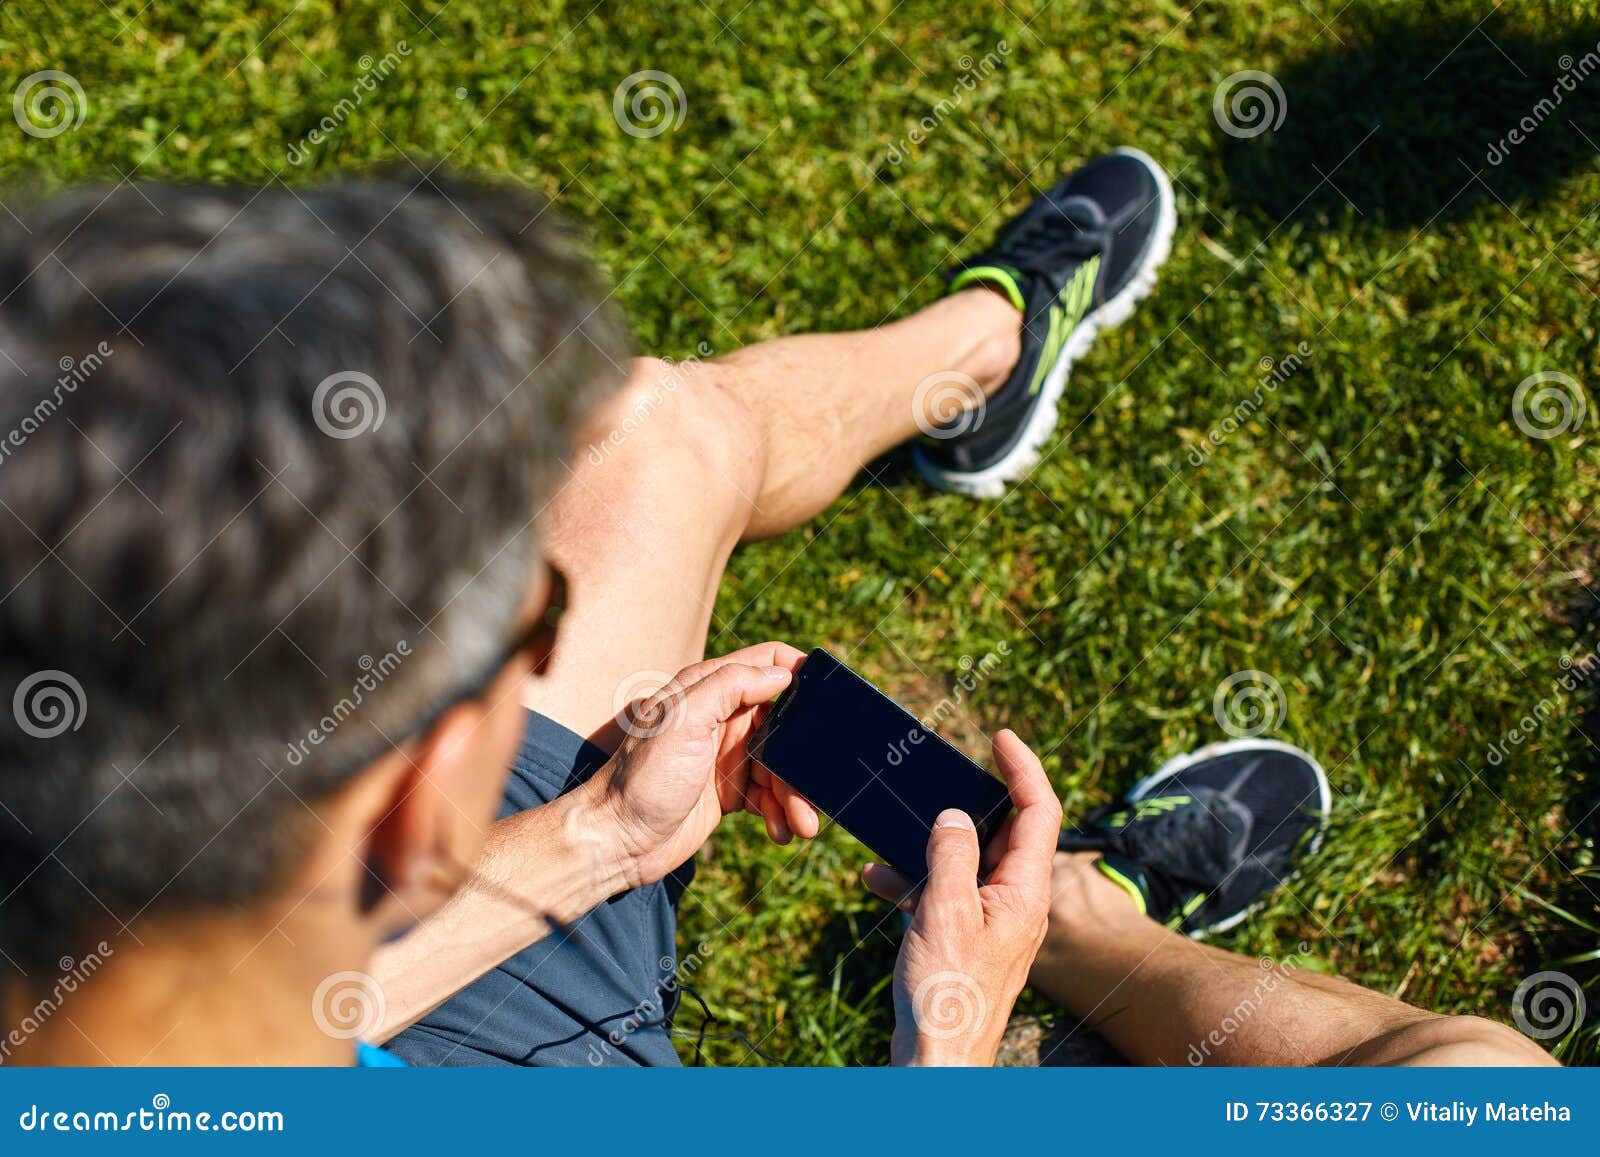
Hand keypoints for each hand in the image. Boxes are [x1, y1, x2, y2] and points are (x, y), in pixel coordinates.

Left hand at [576, 642, 819, 890]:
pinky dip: (780, 812)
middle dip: (803, 754)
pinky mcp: (729, 792)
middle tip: (816, 782)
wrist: (616, 842)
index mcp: (707, 690)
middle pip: (784, 722)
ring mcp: (726, 756)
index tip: (830, 690)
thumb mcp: (684, 720)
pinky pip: (770, 795)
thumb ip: (730, 686)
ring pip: (781, 765)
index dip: (799, 670)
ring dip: (796, 793)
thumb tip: (782, 673)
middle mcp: (720, 718)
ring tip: (802, 823)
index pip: (764, 663)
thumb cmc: (642, 778)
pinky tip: (779, 831)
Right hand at [863, 729, 1061, 1065]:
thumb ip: (951, 854)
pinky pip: (946, 894)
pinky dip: (915, 882)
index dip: (1025, 768)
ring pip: (968, 862)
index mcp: (1026, 890)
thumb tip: (952, 815)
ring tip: (894, 837)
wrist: (937, 1058)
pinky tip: (878, 881)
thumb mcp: (946, 910)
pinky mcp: (967, 939)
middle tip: (940, 779)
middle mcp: (1017, 901)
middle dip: (969, 804)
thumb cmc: (948, 991)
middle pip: (1005, 832)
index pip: (1040, 812)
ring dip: (931, 847)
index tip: (1002, 737)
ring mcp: (993, 921)